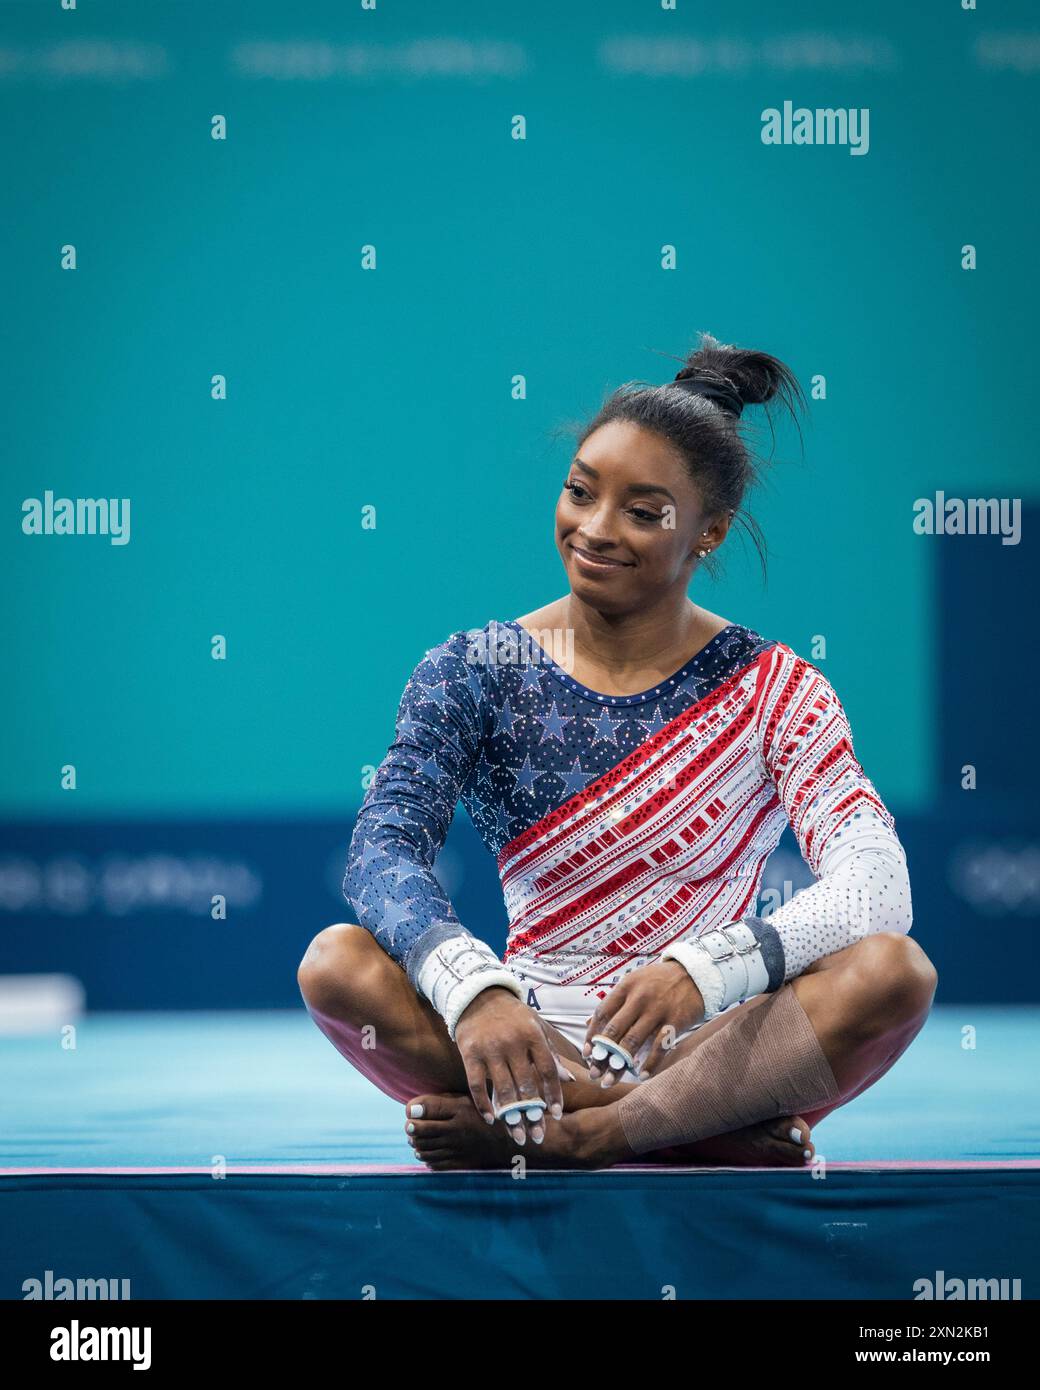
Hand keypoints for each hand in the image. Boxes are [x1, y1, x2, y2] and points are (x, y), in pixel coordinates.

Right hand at [454, 987, 566, 1145]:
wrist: (477, 995)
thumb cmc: (512, 1015)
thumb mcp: (535, 1026)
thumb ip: (550, 1054)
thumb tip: (570, 1080)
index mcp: (532, 1034)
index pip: (547, 1070)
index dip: (553, 1095)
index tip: (555, 1116)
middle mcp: (512, 1042)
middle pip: (526, 1085)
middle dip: (533, 1114)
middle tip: (537, 1136)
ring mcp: (489, 1048)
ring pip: (502, 1090)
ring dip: (511, 1117)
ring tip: (518, 1135)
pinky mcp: (469, 1053)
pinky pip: (476, 1085)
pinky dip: (483, 1104)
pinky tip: (491, 1119)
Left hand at [583, 960, 703, 1086]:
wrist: (695, 974)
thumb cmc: (660, 981)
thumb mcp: (635, 982)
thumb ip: (614, 1002)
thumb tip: (587, 1024)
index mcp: (626, 986)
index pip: (602, 1013)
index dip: (592, 1035)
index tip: (587, 1054)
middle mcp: (639, 997)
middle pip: (615, 1031)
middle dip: (602, 1055)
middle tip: (595, 1074)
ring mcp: (657, 1009)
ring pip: (633, 1041)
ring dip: (620, 1064)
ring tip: (610, 1080)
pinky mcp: (675, 1020)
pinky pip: (659, 1047)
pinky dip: (650, 1064)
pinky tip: (641, 1076)